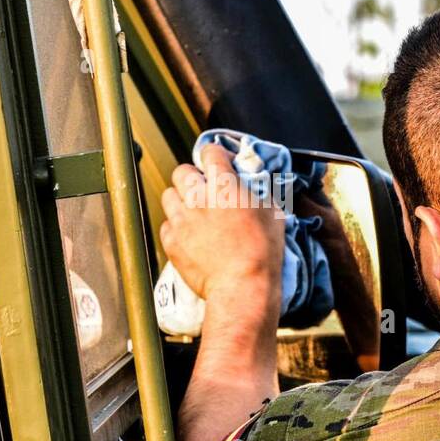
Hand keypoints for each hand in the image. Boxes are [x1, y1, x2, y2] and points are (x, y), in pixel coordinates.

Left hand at [160, 143, 283, 304]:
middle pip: (182, 172)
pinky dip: (175, 228)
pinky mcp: (172, 241)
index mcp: (225, 186)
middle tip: (203, 189)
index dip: (214, 155)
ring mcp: (182, 220)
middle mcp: (199, 198)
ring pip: (168, 196)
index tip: (219, 162)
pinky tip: (189, 236)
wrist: (243, 287)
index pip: (210, 152)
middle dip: (192, 177)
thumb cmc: (262, 253)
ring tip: (192, 212)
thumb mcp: (273, 215)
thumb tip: (253, 190)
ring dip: (180, 200)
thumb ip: (258, 195)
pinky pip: (166, 225)